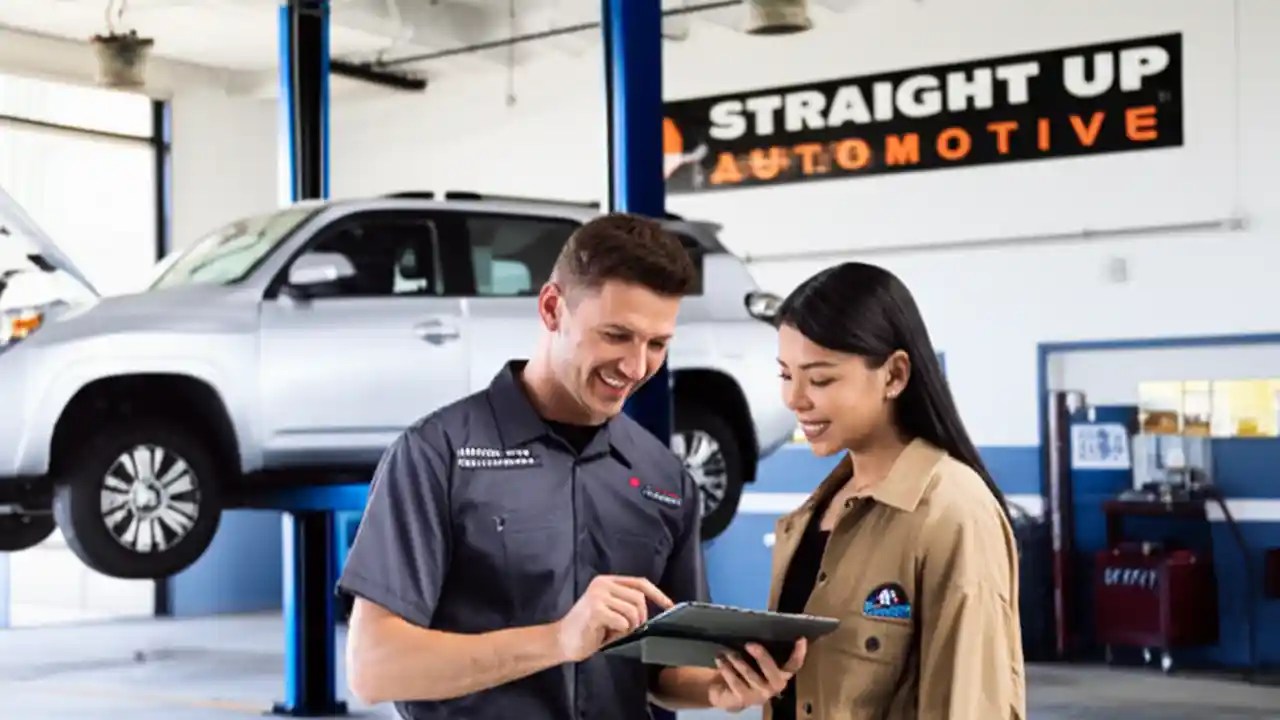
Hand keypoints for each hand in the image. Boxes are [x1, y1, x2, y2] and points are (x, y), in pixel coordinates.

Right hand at [554, 575, 673, 662]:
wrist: (562, 641)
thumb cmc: (588, 629)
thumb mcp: (609, 610)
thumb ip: (626, 603)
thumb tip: (655, 608)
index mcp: (606, 581)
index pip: (640, 583)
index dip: (658, 594)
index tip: (670, 606)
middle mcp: (602, 584)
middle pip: (639, 599)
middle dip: (639, 619)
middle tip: (625, 630)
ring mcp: (598, 596)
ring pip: (633, 613)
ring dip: (628, 628)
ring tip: (612, 632)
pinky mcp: (596, 610)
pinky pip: (623, 623)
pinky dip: (619, 634)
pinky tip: (605, 635)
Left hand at [707, 638, 806, 711]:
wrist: (726, 693)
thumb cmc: (743, 669)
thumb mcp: (752, 658)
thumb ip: (760, 647)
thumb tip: (760, 624)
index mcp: (780, 674)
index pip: (794, 666)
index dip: (799, 654)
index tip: (800, 639)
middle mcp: (774, 686)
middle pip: (773, 672)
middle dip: (762, 657)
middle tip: (749, 644)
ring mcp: (759, 695)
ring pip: (750, 675)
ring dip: (737, 660)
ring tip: (727, 651)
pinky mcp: (744, 699)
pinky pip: (735, 681)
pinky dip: (726, 668)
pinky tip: (720, 659)